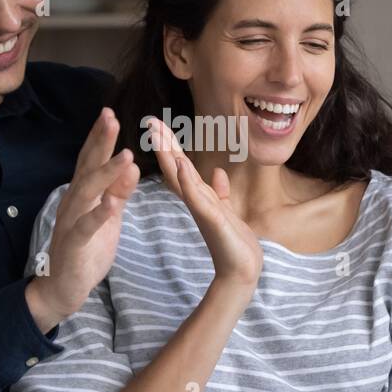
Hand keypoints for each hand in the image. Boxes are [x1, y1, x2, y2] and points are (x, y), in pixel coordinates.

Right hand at [25, 108, 139, 331]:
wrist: (64, 288)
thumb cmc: (87, 249)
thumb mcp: (109, 216)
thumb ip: (118, 191)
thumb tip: (132, 165)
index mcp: (82, 194)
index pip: (90, 160)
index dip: (99, 137)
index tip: (109, 112)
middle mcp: (73, 202)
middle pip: (87, 167)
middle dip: (100, 142)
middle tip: (111, 117)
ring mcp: (71, 222)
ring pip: (87, 192)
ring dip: (106, 173)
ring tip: (127, 155)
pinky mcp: (74, 245)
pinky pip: (87, 227)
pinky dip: (99, 214)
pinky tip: (112, 203)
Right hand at [145, 115, 262, 291]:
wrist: (241, 271)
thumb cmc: (233, 244)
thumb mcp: (226, 211)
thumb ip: (220, 192)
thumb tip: (217, 172)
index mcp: (199, 198)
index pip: (180, 167)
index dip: (169, 145)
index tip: (157, 124)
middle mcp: (195, 202)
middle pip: (174, 168)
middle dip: (163, 144)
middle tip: (149, 120)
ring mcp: (201, 210)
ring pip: (180, 179)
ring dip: (169, 156)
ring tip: (157, 134)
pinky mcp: (212, 221)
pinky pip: (197, 198)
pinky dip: (188, 182)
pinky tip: (181, 165)